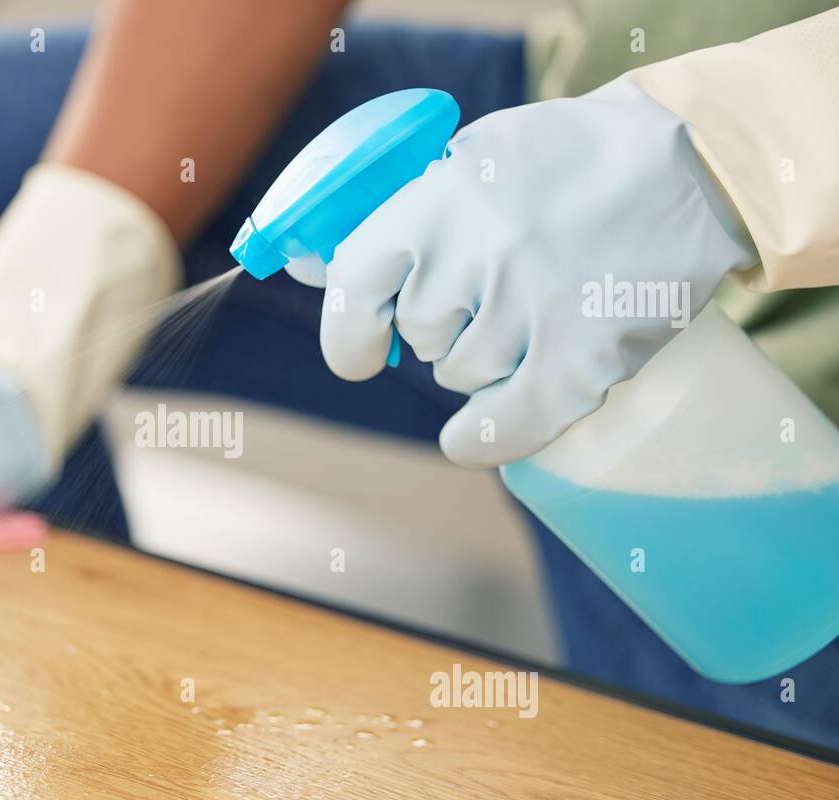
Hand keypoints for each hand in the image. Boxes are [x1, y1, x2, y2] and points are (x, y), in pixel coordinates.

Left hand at [294, 77, 756, 466]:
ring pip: (462, 375)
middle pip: (419, 335)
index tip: (360, 353)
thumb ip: (396, 220)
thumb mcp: (472, 163)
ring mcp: (535, 304)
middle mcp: (481, 250)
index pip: (355, 283)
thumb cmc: (564, 164)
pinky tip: (471, 438)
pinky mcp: (585, 354)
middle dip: (444, 328)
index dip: (349, 330)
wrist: (692, 164)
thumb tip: (305, 270)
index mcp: (441, 195)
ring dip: (485, 361)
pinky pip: (504, 424)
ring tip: (537, 312)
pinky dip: (485, 437)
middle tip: (495, 293)